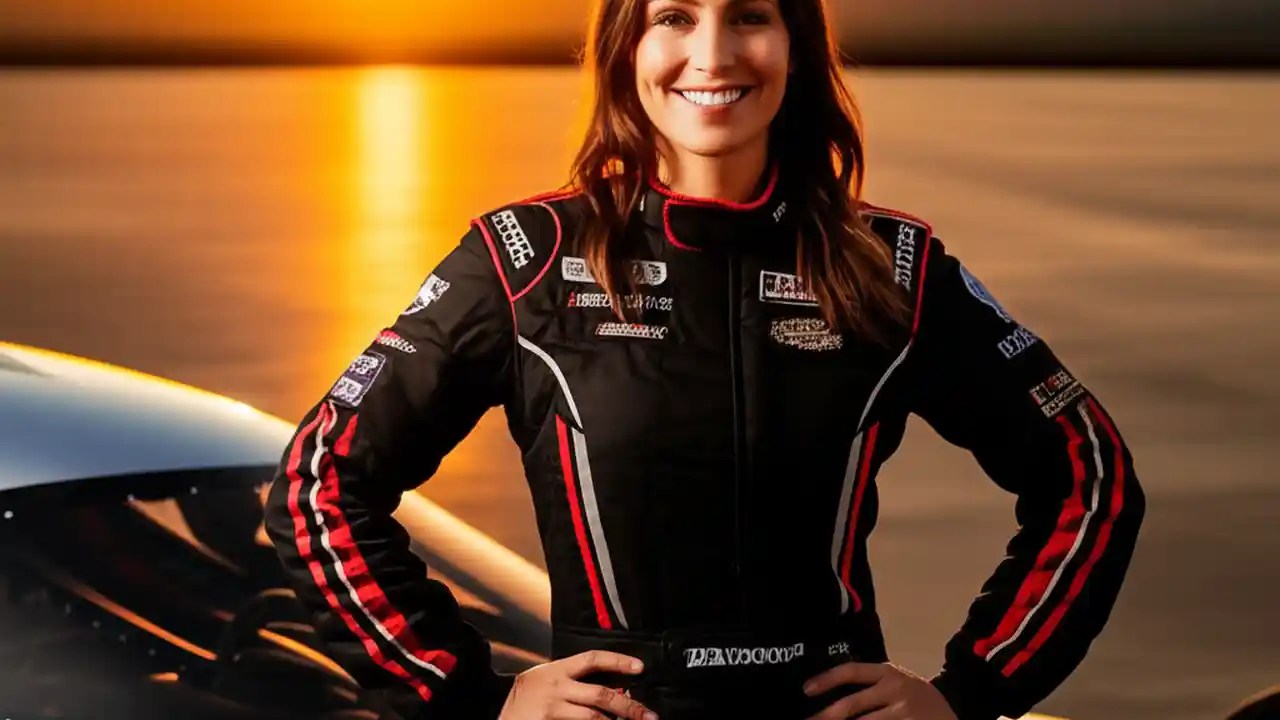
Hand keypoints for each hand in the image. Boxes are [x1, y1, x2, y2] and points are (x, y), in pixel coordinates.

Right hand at [498, 650, 657, 719]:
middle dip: (630, 706)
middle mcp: (556, 688)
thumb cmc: (523, 700)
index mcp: (557, 671)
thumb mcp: (545, 679)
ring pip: (594, 717)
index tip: (639, 667)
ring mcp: (552, 710)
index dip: (618, 660)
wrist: (494, 712)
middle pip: (601, 695)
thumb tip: (613, 688)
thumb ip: (573, 681)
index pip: (592, 659)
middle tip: (648, 715)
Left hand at [803, 662, 957, 719]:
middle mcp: (895, 689)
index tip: (806, 689)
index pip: (851, 671)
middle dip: (825, 716)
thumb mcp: (898, 684)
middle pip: (850, 705)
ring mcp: (903, 712)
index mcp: (889, 673)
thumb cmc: (918, 700)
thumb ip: (872, 685)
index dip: (826, 679)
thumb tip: (832, 694)